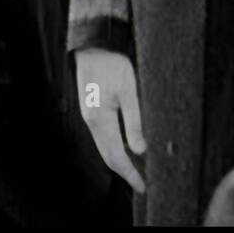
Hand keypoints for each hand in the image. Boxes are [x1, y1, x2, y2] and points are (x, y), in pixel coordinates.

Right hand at [75, 49, 144, 192]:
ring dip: (120, 159)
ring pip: (105, 145)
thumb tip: (140, 150)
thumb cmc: (112, 64)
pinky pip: (103, 135)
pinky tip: (127, 148)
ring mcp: (89, 114)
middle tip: (143, 184)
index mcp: (100, 119)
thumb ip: (133, 121)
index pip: (115, 155)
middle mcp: (91, 120)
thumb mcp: (129, 91)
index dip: (130, 173)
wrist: (92, 45)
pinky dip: (115, 147)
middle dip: (125, 171)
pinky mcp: (92, 108)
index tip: (143, 187)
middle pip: (107, 154)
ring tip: (139, 169)